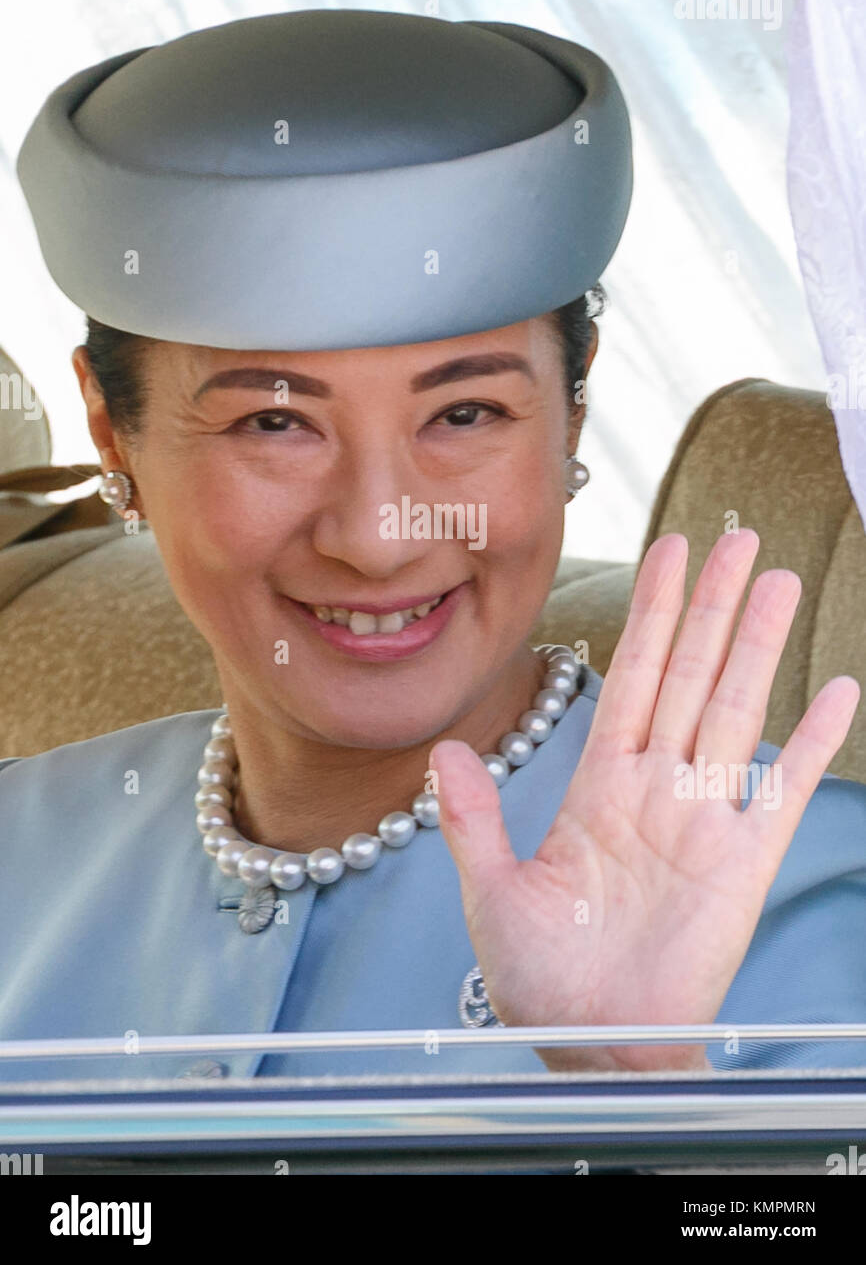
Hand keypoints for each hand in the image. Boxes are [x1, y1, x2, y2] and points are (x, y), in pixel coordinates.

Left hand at [431, 530, 859, 1072]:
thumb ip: (473, 819)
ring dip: (758, 646)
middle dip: (711, 605)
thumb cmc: (544, 979)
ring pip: (736, 711)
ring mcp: (706, 819)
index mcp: (600, 786)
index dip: (650, 614)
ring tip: (779, 581)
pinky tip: (834, 690)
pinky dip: (811, 742)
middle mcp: (657, 788)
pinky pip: (785, 790)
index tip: (667, 554)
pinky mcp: (745, 864)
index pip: (631, 676)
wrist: (596, 1048)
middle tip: (737, 538)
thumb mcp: (492, 892)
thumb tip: (447, 749)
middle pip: (690, 675)